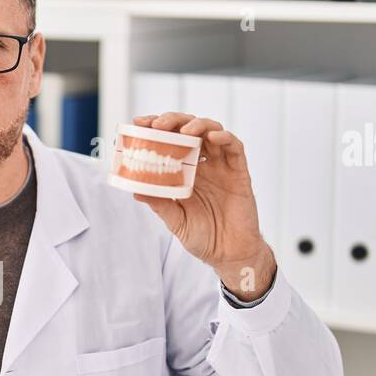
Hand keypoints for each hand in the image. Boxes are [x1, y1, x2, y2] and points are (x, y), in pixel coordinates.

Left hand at [130, 112, 274, 299]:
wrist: (228, 254)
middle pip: (189, 130)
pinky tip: (212, 137)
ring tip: (184, 131)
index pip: (170, 141)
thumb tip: (136, 190)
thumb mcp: (175, 220)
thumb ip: (160, 204)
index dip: (156, 129)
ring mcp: (221, 166)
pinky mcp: (239, 173)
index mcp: (185, 172)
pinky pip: (235, 148)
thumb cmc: (203, 237)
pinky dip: (225, 138)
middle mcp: (203, 164)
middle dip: (173, 121)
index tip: (139, 123)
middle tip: (158, 124)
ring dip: (198, 125)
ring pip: (212, 131)